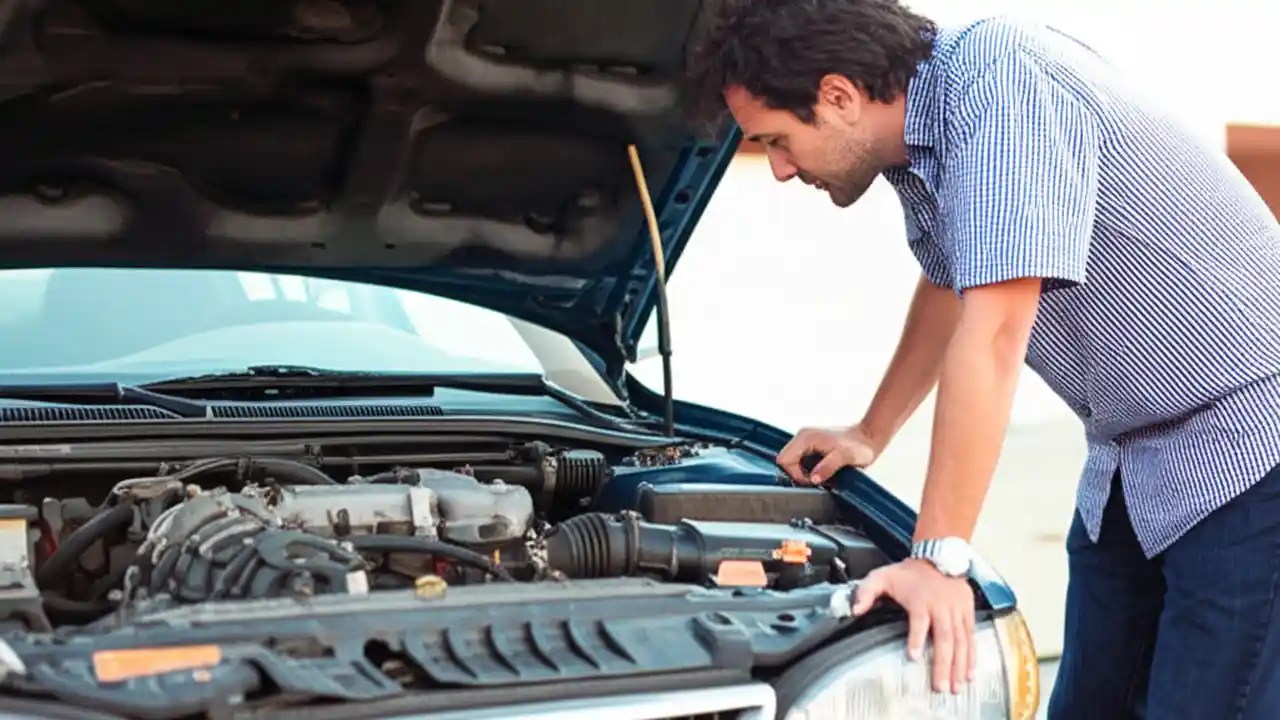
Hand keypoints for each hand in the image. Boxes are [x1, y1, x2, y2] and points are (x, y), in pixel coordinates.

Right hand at [777, 424, 879, 484]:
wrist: (868, 439)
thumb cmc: (859, 446)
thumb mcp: (845, 457)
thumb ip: (827, 467)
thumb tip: (812, 478)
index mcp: (806, 437)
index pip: (784, 459)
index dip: (795, 474)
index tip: (812, 480)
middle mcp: (803, 437)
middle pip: (785, 461)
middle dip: (797, 474)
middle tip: (815, 479)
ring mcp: (806, 441)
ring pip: (791, 462)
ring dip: (802, 472)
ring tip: (820, 475)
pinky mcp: (811, 446)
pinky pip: (799, 461)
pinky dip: (806, 470)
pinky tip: (820, 471)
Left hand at [852, 558, 975, 692]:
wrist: (938, 555)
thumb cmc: (909, 572)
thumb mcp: (883, 576)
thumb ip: (866, 592)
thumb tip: (854, 610)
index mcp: (921, 600)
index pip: (919, 621)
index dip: (916, 638)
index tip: (914, 657)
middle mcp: (942, 607)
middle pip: (944, 638)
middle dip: (943, 664)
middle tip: (940, 686)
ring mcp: (957, 611)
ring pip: (961, 641)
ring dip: (959, 665)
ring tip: (956, 687)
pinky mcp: (967, 613)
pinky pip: (971, 637)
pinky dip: (972, 656)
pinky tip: (969, 673)